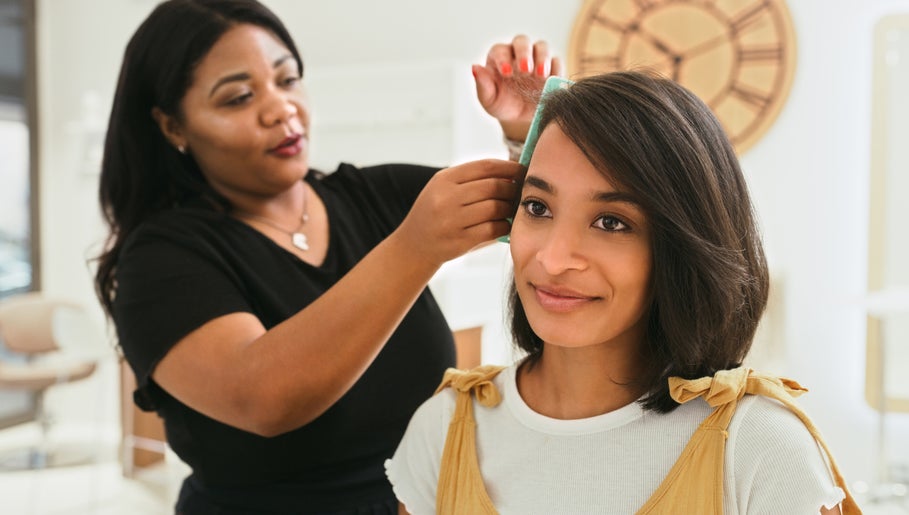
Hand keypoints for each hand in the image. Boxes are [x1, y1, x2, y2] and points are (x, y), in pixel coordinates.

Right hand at [395, 160, 523, 265]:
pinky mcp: (459, 241)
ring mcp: (451, 220)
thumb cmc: (435, 213)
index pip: (485, 167)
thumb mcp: (443, 188)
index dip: (509, 167)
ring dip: (510, 208)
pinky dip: (505, 226)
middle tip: (522, 191)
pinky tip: (506, 224)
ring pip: (495, 208)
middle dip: (513, 188)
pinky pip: (492, 229)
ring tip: (514, 208)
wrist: (414, 245)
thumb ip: (471, 179)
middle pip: (493, 187)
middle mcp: (446, 198)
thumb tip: (511, 171)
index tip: (523, 169)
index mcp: (444, 179)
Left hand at [472, 35, 563, 141]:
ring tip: (542, 76)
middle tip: (526, 70)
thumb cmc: (502, 105)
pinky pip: (557, 62)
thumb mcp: (489, 100)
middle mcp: (518, 53)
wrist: (522, 118)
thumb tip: (475, 68)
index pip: (500, 50)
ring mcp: (537, 59)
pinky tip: (553, 81)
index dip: (503, 59)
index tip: (507, 73)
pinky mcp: (552, 68)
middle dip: (524, 53)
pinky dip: (556, 69)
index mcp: (499, 57)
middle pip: (522, 41)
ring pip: (542, 47)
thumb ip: (482, 85)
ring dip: (543, 58)